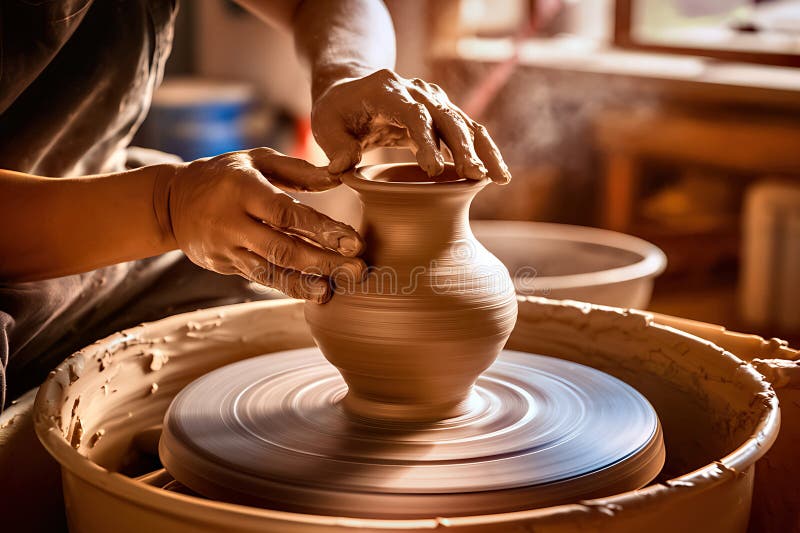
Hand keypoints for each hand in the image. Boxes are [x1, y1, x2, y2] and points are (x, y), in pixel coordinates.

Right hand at [154, 148, 365, 302]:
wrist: (171, 202)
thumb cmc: (225, 174)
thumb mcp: (256, 159)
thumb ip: (298, 170)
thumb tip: (338, 178)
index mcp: (242, 188)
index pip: (286, 213)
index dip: (321, 230)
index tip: (353, 242)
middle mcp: (231, 221)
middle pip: (282, 247)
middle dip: (323, 262)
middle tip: (358, 270)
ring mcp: (225, 248)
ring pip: (270, 271)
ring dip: (306, 283)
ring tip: (335, 289)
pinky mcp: (223, 265)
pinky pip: (260, 278)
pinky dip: (289, 286)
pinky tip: (315, 292)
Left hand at [312, 69, 511, 183]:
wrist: (351, 90)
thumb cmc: (337, 112)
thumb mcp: (325, 126)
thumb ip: (336, 148)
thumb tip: (344, 170)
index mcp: (386, 89)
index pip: (412, 113)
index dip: (426, 140)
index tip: (434, 171)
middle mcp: (415, 90)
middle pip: (446, 116)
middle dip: (463, 147)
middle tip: (474, 176)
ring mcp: (433, 100)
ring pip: (464, 123)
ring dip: (483, 151)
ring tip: (498, 178)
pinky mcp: (442, 114)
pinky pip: (468, 132)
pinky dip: (484, 152)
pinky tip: (498, 175)